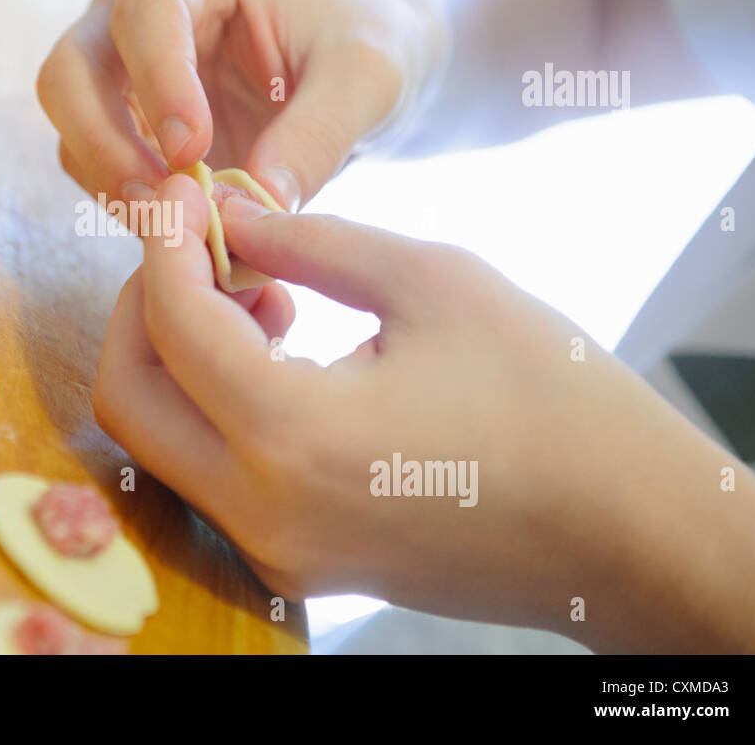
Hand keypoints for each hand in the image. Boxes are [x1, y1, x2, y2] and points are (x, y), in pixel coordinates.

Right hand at [36, 0, 439, 212]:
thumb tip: (256, 203)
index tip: (194, 150)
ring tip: (179, 229)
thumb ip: (319, 134)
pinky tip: (184, 230)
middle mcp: (130, 8)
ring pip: (69, 128)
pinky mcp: (123, 127)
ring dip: (112, 185)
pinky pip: (95, 170)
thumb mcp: (368, 81)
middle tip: (163, 203)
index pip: (143, 9)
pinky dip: (128, 205)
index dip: (158, 80)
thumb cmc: (367, 48)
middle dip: (104, 143)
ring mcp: (116, 70)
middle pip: (70, 70)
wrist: (358, 77)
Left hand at [94, 174, 754, 651]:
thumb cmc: (553, 397)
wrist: (626, 531)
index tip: (182, 193)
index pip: (173, 323)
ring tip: (261, 293)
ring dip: (179, 356)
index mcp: (293, 435)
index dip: (165, 243)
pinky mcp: (296, 562)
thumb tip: (226, 217)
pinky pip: (212, 473)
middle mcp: (262, 510)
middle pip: (128, 399)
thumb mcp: (432, 283)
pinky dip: (215, 403)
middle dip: (143, 307)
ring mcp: (275, 549)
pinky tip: (281, 348)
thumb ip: (309, 243)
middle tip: (196, 247)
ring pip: (163, 442)